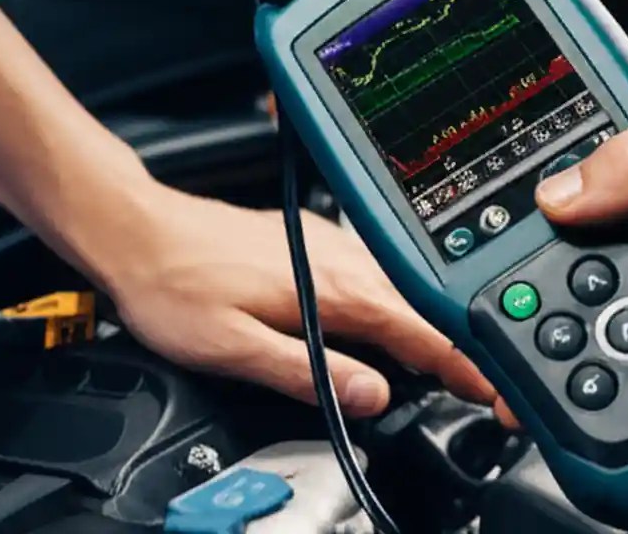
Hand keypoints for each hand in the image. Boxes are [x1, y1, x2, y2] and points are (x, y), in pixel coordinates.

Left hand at [95, 183, 498, 417]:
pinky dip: (392, 300)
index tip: (490, 389)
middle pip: (417, 309)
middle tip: (477, 382)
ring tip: (442, 358)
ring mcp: (327, 246)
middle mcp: (339, 260)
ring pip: (397, 288)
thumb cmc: (175, 286)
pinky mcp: (310, 241)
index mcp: (332, 289)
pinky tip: (383, 318)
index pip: (419, 332)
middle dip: (453, 346)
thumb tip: (372, 395)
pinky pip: (371, 273)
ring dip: (424, 322)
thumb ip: (311, 374)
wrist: (137, 231)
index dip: (460, 365)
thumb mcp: (237, 348)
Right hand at [535, 82, 627, 418]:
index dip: (531, 166)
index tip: (480, 193)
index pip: (577, 142)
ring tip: (577, 324)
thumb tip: (558, 197)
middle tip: (520, 278)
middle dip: (551, 259)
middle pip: (574, 233)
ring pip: (599, 300)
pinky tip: (611, 364)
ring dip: (589, 316)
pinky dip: (624, 364)